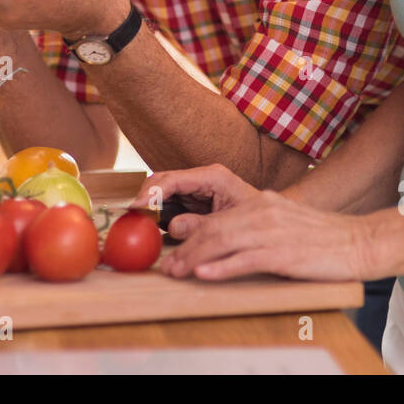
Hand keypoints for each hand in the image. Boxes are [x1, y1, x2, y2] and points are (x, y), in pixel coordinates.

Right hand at [131, 164, 260, 238]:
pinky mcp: (195, 198)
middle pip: (163, 180)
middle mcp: (202, 178)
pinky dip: (158, 210)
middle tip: (131, 215)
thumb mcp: (229, 223)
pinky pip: (170, 201)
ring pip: (163, 190)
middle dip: (146, 196)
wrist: (272, 222)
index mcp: (213, 176)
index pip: (173, 179)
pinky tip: (151, 223)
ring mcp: (197, 187)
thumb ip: (201, 225)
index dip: (151, 193)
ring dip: (150, 204)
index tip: (136, 207)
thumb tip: (173, 227)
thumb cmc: (257, 219)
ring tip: (138, 220)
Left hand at [161, 189, 381, 282]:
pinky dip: (222, 267)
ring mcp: (274, 232)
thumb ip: (255, 227)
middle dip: (185, 248)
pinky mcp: (285, 253)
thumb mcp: (284, 224)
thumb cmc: (324, 238)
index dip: (190, 234)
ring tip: (177, 271)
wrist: (360, 241)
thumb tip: (225, 239)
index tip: (173, 249)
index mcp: (263, 204)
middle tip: (167, 265)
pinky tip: (205, 273)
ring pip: (223, 242)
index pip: (217, 218)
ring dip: (194, 258)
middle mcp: (264, 212)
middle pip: (213, 229)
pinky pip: (246, 260)